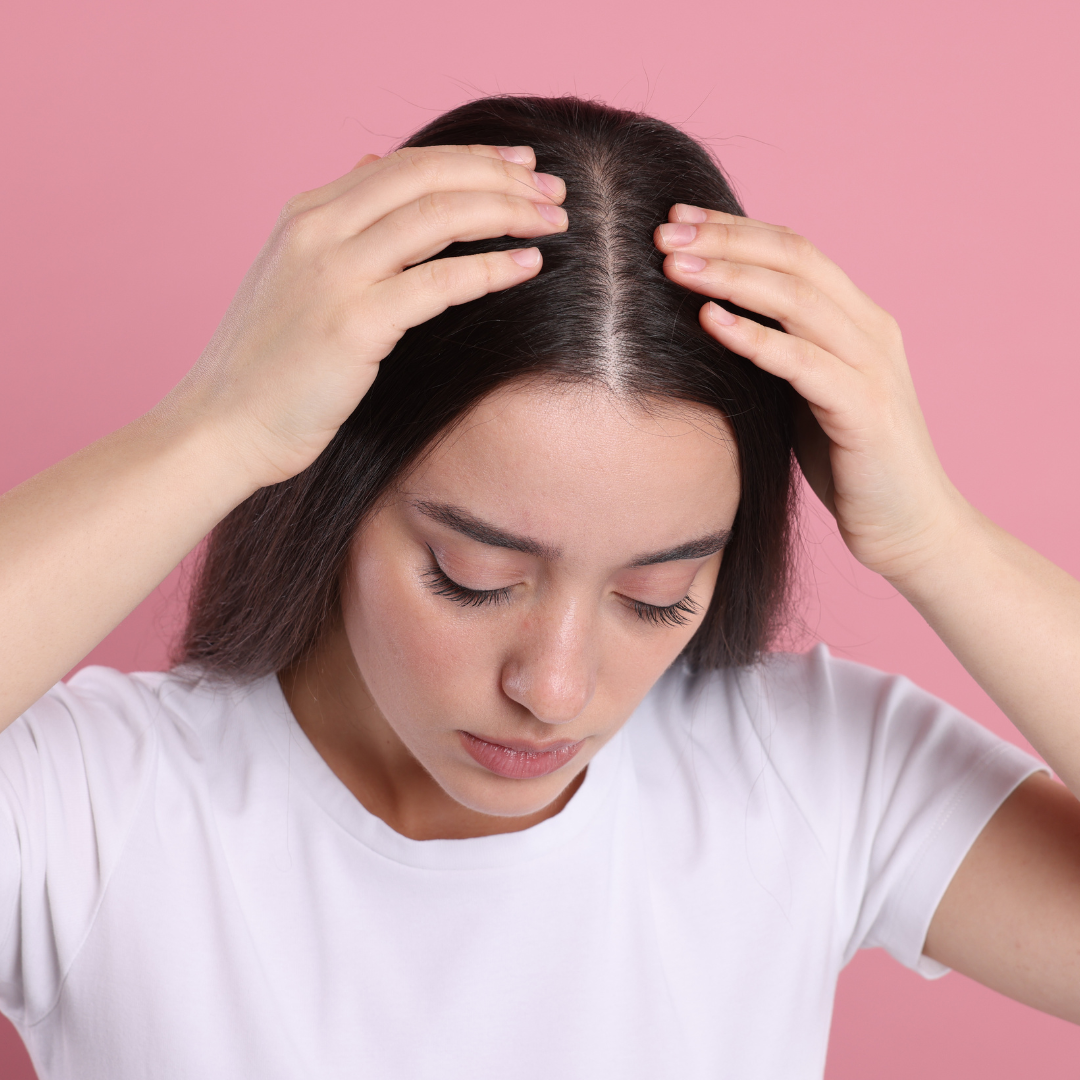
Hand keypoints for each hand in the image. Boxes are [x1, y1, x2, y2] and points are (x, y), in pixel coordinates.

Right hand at [170, 145, 567, 488]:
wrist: (221, 425)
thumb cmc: (267, 366)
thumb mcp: (295, 277)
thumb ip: (340, 225)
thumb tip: (374, 164)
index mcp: (307, 214)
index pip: (403, 163)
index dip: (470, 158)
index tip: (520, 165)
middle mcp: (319, 230)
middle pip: (427, 176)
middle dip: (499, 176)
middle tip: (552, 188)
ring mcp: (334, 273)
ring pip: (439, 217)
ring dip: (507, 212)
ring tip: (553, 219)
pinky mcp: (353, 323)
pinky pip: (439, 282)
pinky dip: (491, 269)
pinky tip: (529, 265)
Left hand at [654, 206, 970, 583]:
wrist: (906, 527)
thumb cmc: (848, 462)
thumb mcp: (807, 394)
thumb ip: (779, 353)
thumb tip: (712, 321)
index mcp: (856, 319)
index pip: (792, 252)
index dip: (735, 229)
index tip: (676, 219)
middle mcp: (870, 330)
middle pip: (794, 260)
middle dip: (725, 240)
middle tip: (663, 232)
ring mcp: (872, 367)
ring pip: (799, 301)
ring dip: (731, 278)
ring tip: (674, 268)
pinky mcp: (864, 411)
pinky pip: (803, 362)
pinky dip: (755, 338)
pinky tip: (710, 322)